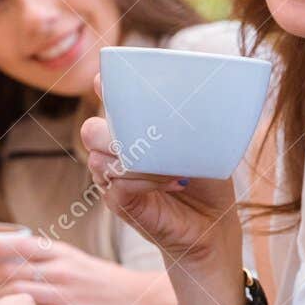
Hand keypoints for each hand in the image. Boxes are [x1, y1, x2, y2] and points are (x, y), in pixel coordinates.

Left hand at [0, 234, 170, 304]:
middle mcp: (59, 269)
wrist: (138, 298)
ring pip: (19, 293)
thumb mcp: (73, 258)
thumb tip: (7, 258)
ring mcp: (65, 294)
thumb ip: (44, 257)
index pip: (17, 244)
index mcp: (59, 252)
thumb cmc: (101, 279)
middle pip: (11, 270)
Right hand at [80, 98, 239, 270]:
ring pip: (99, 159)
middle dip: (114, 130)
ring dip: (136, 161)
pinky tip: (168, 184)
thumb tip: (191, 97)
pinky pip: (115, 185)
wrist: (213, 223)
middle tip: (150, 139)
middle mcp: (115, 152)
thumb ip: (188, 120)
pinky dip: (142, 181)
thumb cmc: (206, 179)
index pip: (106, 101)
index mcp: (131, 129)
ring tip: (171, 170)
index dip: (104, 87)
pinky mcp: (119, 204)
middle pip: (91, 131)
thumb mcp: (202, 143)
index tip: (109, 81)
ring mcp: (113, 179)